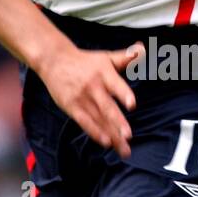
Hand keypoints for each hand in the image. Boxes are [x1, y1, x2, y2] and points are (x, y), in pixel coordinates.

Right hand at [41, 43, 144, 158]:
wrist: (55, 61)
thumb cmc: (85, 61)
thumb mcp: (106, 57)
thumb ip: (126, 57)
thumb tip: (142, 49)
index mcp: (104, 73)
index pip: (115, 85)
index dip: (124, 94)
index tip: (132, 105)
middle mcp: (93, 87)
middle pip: (107, 107)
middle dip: (117, 122)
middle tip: (128, 136)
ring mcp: (82, 98)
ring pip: (99, 119)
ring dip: (111, 134)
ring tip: (123, 148)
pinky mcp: (72, 107)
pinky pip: (85, 122)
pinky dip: (95, 132)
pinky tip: (106, 142)